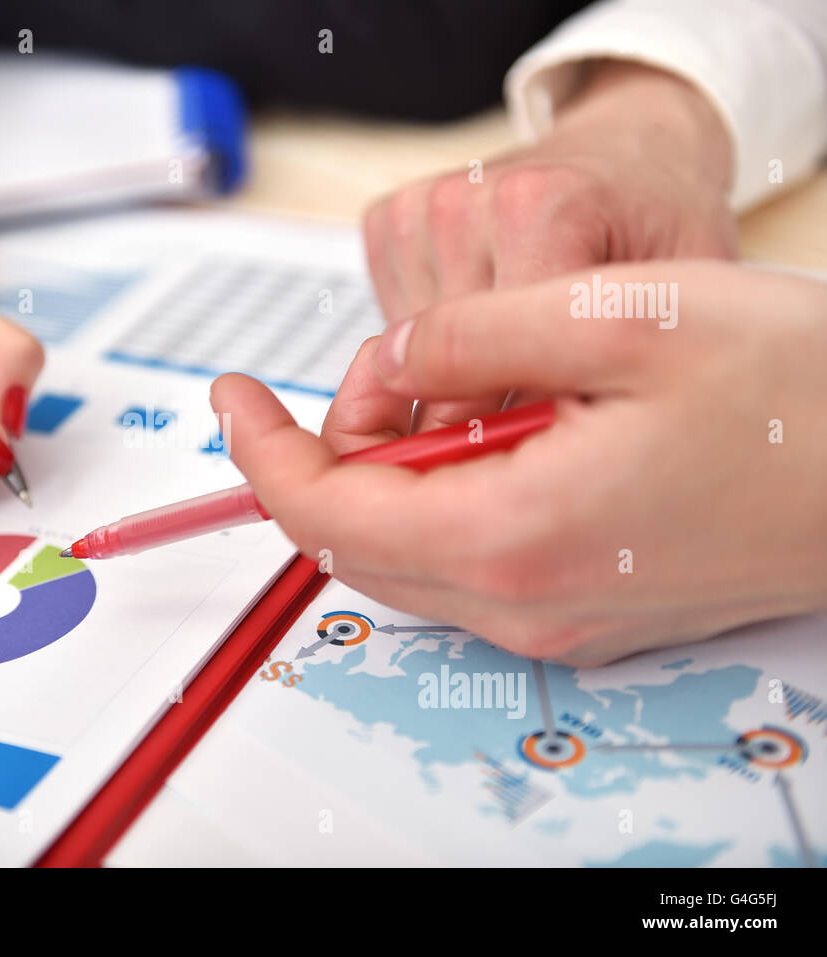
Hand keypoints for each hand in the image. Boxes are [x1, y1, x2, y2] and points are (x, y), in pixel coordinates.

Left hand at [212, 261, 826, 665]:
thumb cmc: (798, 396)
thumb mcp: (618, 316)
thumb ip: (471, 336)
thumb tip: (393, 361)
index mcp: (515, 533)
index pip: (323, 513)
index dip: (259, 451)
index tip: (232, 398)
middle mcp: (525, 600)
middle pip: (350, 549)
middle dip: (317, 461)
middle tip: (363, 376)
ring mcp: (555, 619)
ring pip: (402, 563)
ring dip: (378, 483)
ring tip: (433, 396)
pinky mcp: (584, 612)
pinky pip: (461, 569)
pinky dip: (432, 506)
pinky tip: (481, 441)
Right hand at [362, 61, 738, 432]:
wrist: (628, 145)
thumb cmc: (658, 220)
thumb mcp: (681, 293)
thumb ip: (623, 361)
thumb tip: (555, 456)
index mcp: (548, 207)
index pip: (500, 357)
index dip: (522, 420)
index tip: (549, 453)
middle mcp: (471, 199)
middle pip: (448, 363)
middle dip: (486, 404)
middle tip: (537, 421)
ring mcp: (423, 207)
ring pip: (410, 353)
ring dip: (455, 373)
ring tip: (519, 350)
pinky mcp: (389, 217)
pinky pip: (389, 319)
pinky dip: (429, 339)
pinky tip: (484, 317)